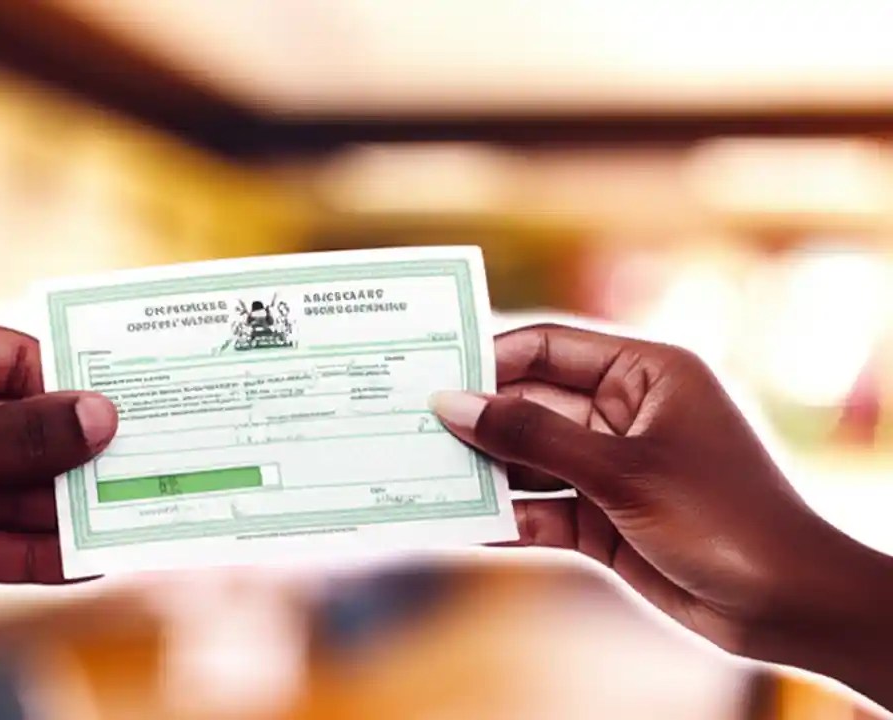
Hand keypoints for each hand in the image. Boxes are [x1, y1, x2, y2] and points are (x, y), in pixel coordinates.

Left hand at [0, 312, 117, 642]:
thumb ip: (7, 441)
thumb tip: (99, 417)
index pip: (11, 359)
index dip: (75, 385)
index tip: (138, 408)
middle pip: (14, 431)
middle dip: (74, 459)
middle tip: (150, 473)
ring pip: (0, 493)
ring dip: (57, 514)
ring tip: (130, 524)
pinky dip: (22, 555)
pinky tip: (80, 564)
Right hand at [432, 325, 892, 705]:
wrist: (787, 605)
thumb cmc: (723, 517)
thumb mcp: (620, 470)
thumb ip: (530, 437)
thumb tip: (453, 404)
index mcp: (645, 373)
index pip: (551, 347)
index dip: (492, 359)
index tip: (432, 375)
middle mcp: (625, 414)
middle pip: (533, 405)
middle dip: (479, 420)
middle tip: (410, 428)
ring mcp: (612, 468)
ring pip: (530, 460)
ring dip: (485, 472)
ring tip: (421, 475)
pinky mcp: (604, 520)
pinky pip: (542, 510)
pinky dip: (507, 518)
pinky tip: (463, 525)